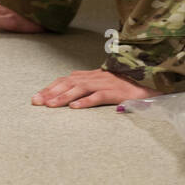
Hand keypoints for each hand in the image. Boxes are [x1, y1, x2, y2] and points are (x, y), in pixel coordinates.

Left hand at [31, 69, 151, 108]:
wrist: (149, 80)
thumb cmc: (124, 83)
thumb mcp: (102, 82)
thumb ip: (86, 85)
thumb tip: (68, 93)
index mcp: (90, 76)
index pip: (65, 80)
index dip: (50, 88)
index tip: (36, 98)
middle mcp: (94, 77)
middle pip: (68, 83)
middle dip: (50, 92)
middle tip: (36, 102)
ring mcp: (105, 84)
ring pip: (80, 88)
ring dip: (63, 97)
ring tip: (50, 106)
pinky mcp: (116, 92)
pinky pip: (99, 96)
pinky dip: (86, 101)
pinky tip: (75, 108)